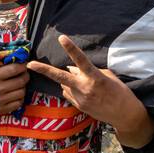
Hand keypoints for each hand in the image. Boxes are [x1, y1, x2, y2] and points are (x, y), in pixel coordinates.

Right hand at [0, 61, 28, 121]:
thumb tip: (20, 64)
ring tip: (19, 86)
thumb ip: (3, 70)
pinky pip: (19, 103)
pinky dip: (19, 98)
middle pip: (21, 81)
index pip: (14, 69)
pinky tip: (15, 95)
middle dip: (26, 76)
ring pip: (22, 92)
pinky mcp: (3, 109)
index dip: (23, 66)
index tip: (24, 66)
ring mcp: (1, 100)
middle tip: (24, 75)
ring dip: (23, 88)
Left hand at [27, 34, 153, 144]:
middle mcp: (84, 88)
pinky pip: (69, 94)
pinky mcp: (79, 107)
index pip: (80, 60)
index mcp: (94, 77)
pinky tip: (85, 92)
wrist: (124, 114)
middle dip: (44, 70)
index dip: (71, 48)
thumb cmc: (119, 91)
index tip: (61, 38)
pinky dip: (72, 89)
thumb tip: (70, 67)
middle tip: (30, 64)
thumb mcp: (106, 76)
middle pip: (60, 77)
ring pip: (65, 85)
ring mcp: (80, 99)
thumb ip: (87, 71)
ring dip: (69, 81)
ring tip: (86, 85)